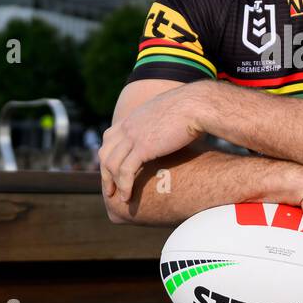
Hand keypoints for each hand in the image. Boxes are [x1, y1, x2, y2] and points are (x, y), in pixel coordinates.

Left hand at [100, 81, 209, 202]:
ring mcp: (133, 136)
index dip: (108, 154)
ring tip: (119, 198)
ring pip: (112, 163)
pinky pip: (126, 171)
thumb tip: (169, 128)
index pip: (109, 137)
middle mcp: (129, 126)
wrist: (197, 104)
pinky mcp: (143, 147)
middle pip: (106, 152)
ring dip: (113, 183)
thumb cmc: (192, 108)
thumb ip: (161, 121)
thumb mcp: (168, 112)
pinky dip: (124, 186)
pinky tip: (127, 198)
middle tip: (110, 189)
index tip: (112, 170)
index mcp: (134, 117)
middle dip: (105, 173)